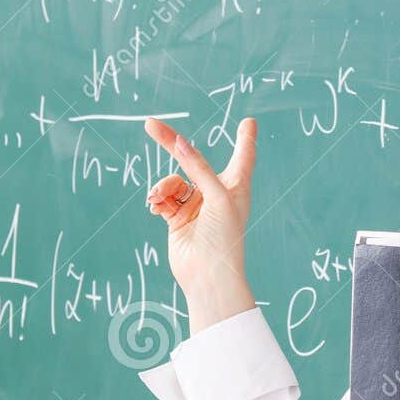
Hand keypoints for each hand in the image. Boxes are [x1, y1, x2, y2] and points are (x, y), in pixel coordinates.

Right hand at [143, 116, 257, 330]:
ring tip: (157, 197)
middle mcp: (216, 193)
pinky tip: (155, 206)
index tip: (248, 122)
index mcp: (236, 186)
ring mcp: (196, 205)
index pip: (243, 156)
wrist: (208, 277)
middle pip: (193, 159)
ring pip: (173, 181)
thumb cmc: (224, 237)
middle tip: (151, 124)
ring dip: (163, 186)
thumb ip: (198, 167)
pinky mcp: (178, 218)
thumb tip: (179, 141)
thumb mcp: (217, 196)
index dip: (245, 138)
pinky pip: (163, 198)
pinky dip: (157, 198)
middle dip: (172, 144)